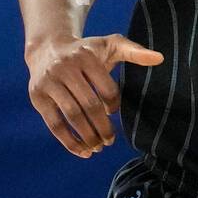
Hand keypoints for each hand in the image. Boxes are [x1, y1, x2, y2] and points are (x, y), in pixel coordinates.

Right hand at [26, 33, 162, 156]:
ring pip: (71, 116)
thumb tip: (160, 58)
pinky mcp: (37, 97)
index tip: (115, 112)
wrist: (48, 48)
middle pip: (88, 104)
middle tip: (111, 140)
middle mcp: (65, 68)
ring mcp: (49, 83)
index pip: (105, 87)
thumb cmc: (87, 50)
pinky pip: (53, 124)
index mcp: (86, 56)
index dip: (114, 104)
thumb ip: (135, 52)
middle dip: (102, 126)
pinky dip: (68, 141)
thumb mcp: (110, 45)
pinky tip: (82, 151)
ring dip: (87, 136)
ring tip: (98, 148)